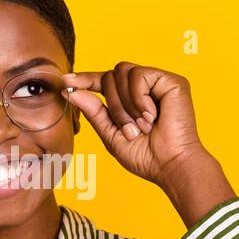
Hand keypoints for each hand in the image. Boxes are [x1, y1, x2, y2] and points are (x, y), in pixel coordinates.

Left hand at [61, 62, 211, 188]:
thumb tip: (70, 90)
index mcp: (130, 99)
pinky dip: (139, 98)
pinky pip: (140, 75)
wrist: (170, 166)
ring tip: (142, 125)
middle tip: (129, 130)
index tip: (66, 81)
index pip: (104, 81)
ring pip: (122, 72)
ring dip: (125, 104)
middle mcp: (145, 88)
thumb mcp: (110, 134)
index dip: (86, 79)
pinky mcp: (172, 81)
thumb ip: (93, 111)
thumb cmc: (145, 156)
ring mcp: (158, 83)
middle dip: (112, 104)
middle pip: (110, 75)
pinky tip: (152, 116)